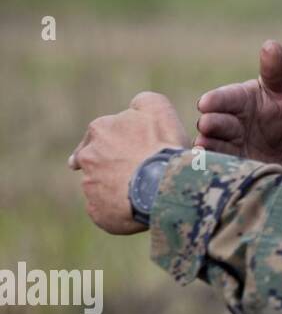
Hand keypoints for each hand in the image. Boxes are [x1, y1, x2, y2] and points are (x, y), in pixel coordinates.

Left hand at [69, 92, 187, 234]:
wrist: (161, 186)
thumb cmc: (161, 146)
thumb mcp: (158, 109)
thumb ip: (143, 102)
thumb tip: (134, 105)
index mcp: (100, 129)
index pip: (103, 131)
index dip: (121, 138)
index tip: (134, 146)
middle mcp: (87, 156)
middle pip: (95, 158)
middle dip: (110, 162)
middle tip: (134, 169)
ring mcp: (89, 185)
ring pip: (99, 184)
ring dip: (114, 185)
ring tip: (140, 191)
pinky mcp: (96, 211)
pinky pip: (103, 209)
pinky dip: (115, 207)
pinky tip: (134, 206)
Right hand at [196, 39, 281, 163]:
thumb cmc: (279, 112)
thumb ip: (275, 71)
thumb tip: (271, 45)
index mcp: (237, 99)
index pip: (224, 98)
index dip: (216, 100)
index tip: (206, 103)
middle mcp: (225, 120)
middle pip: (214, 121)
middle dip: (212, 122)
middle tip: (208, 123)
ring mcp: (223, 142)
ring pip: (211, 143)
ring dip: (209, 144)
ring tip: (204, 145)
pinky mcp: (225, 163)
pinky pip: (215, 163)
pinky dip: (210, 163)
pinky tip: (206, 162)